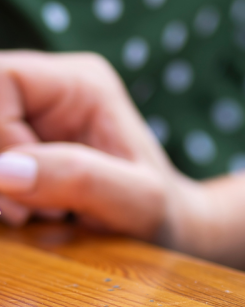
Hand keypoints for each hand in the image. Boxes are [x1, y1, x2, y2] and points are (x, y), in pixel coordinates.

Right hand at [0, 51, 198, 239]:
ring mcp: (32, 115)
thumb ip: (78, 178)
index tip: (23, 183)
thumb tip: (2, 170)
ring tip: (28, 214)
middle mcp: (52, 89)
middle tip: (22, 210)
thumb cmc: (161, 212)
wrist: (167, 230)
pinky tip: (24, 214)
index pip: (3, 77)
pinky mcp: (19, 142)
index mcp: (83, 82)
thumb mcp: (137, 201)